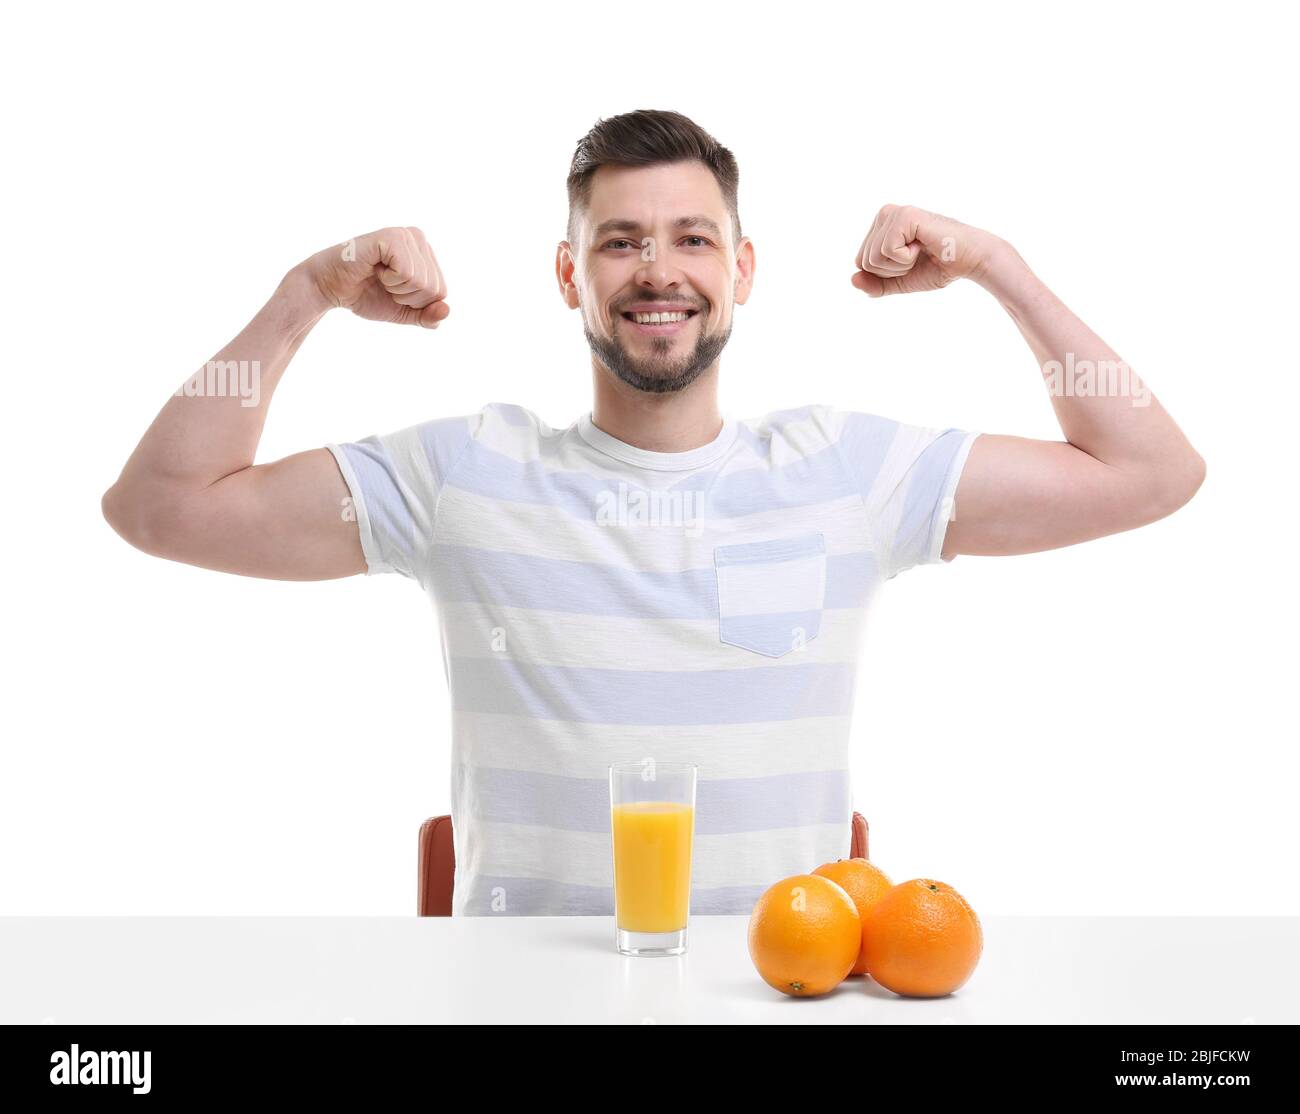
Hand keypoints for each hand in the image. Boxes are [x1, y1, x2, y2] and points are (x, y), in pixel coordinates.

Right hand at [296, 226, 449, 327]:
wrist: (330, 288)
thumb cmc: (365, 295)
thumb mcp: (403, 312)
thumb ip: (427, 316)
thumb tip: (447, 311)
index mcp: (425, 254)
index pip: (441, 293)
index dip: (416, 303)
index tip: (392, 291)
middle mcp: (418, 238)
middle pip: (434, 288)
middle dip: (407, 297)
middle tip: (383, 284)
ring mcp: (406, 235)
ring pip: (422, 282)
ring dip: (397, 289)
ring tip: (378, 276)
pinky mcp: (392, 236)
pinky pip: (408, 273)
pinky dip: (390, 280)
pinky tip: (375, 269)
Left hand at [851, 205, 1002, 296]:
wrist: (969, 260)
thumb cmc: (937, 267)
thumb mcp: (899, 282)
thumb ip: (875, 285)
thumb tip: (852, 279)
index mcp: (880, 227)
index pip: (860, 263)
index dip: (885, 274)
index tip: (910, 262)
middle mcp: (884, 214)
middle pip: (864, 261)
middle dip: (891, 271)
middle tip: (917, 257)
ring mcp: (893, 212)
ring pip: (872, 258)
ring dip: (900, 265)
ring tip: (921, 250)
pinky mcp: (904, 215)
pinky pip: (887, 251)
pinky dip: (906, 258)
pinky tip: (924, 245)